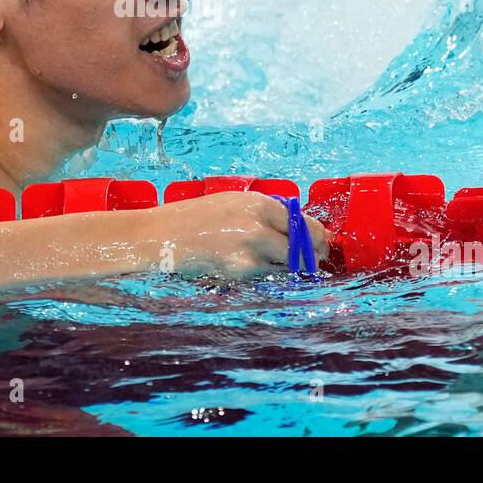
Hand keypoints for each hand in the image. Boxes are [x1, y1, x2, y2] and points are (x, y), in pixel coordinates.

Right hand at [138, 191, 328, 277]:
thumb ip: (265, 215)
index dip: (317, 238)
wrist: (161, 236)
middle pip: (302, 250)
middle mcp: (258, 227)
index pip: (304, 224)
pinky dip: (260, 276)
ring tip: (261, 260)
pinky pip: (262, 278)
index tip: (322, 245)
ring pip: (285, 268)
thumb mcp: (233, 205)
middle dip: (310, 259)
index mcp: (258, 203)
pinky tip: (240, 266)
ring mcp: (249, 253)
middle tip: (312, 264)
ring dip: (282, 269)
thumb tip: (301, 233)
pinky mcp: (238, 274)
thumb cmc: (196, 219)